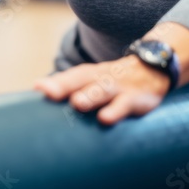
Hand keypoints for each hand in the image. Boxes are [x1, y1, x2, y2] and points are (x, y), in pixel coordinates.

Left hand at [33, 55, 170, 125]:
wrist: (151, 69)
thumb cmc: (113, 80)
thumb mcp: (92, 78)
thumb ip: (68, 85)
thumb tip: (36, 88)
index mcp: (87, 75)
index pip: (68, 77)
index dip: (53, 83)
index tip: (37, 88)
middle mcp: (99, 78)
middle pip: (80, 80)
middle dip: (65, 86)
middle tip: (48, 93)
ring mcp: (116, 87)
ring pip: (101, 90)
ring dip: (89, 96)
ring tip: (77, 103)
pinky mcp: (133, 98)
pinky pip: (123, 105)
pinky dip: (115, 111)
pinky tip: (105, 119)